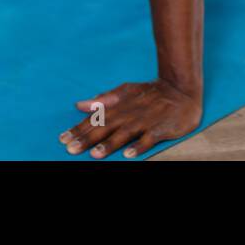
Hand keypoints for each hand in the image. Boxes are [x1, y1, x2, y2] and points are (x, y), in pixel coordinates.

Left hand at [60, 79, 201, 158]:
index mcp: (120, 105)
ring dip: (110, 144)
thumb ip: (104, 99)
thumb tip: (81, 104)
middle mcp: (129, 113)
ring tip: (95, 154)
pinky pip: (148, 139)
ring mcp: (145, 121)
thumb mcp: (126, 90)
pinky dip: (139, 146)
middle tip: (70, 149)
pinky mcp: (160, 129)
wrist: (181, 90)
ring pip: (124, 134)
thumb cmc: (151, 93)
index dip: (79, 128)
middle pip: (106, 127)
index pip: (95, 118)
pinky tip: (129, 154)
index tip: (63, 138)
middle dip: (87, 138)